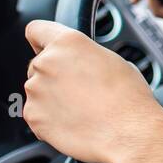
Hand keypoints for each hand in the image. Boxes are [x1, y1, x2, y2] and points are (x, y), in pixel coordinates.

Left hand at [23, 20, 162, 162]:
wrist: (128, 133)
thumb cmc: (128, 98)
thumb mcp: (113, 61)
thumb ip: (85, 56)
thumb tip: (80, 63)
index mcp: (68, 42)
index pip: (36, 29)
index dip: (42, 41)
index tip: (45, 49)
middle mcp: (46, 62)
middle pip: (38, 64)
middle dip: (53, 75)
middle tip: (79, 90)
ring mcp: (36, 90)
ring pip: (38, 91)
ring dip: (52, 98)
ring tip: (81, 110)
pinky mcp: (33, 116)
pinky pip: (36, 114)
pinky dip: (50, 120)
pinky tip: (74, 123)